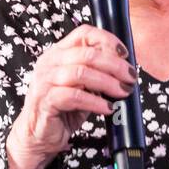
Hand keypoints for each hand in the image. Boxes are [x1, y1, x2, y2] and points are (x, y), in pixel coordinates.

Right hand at [6, 24, 137, 168]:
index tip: (125, 54)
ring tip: (123, 92)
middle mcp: (49, 62)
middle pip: (87, 54)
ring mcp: (45, 81)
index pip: (84, 34)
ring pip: (81, 73)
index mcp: (58, 53)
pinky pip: (74, 97)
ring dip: (107, 82)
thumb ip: (98, 74)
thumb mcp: (83, 86)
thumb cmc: (63, 109)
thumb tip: (126, 70)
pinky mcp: (45, 101)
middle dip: (115, 65)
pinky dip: (95, 101)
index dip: (107, 40)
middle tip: (130, 78)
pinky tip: (108, 108)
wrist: (38, 135)